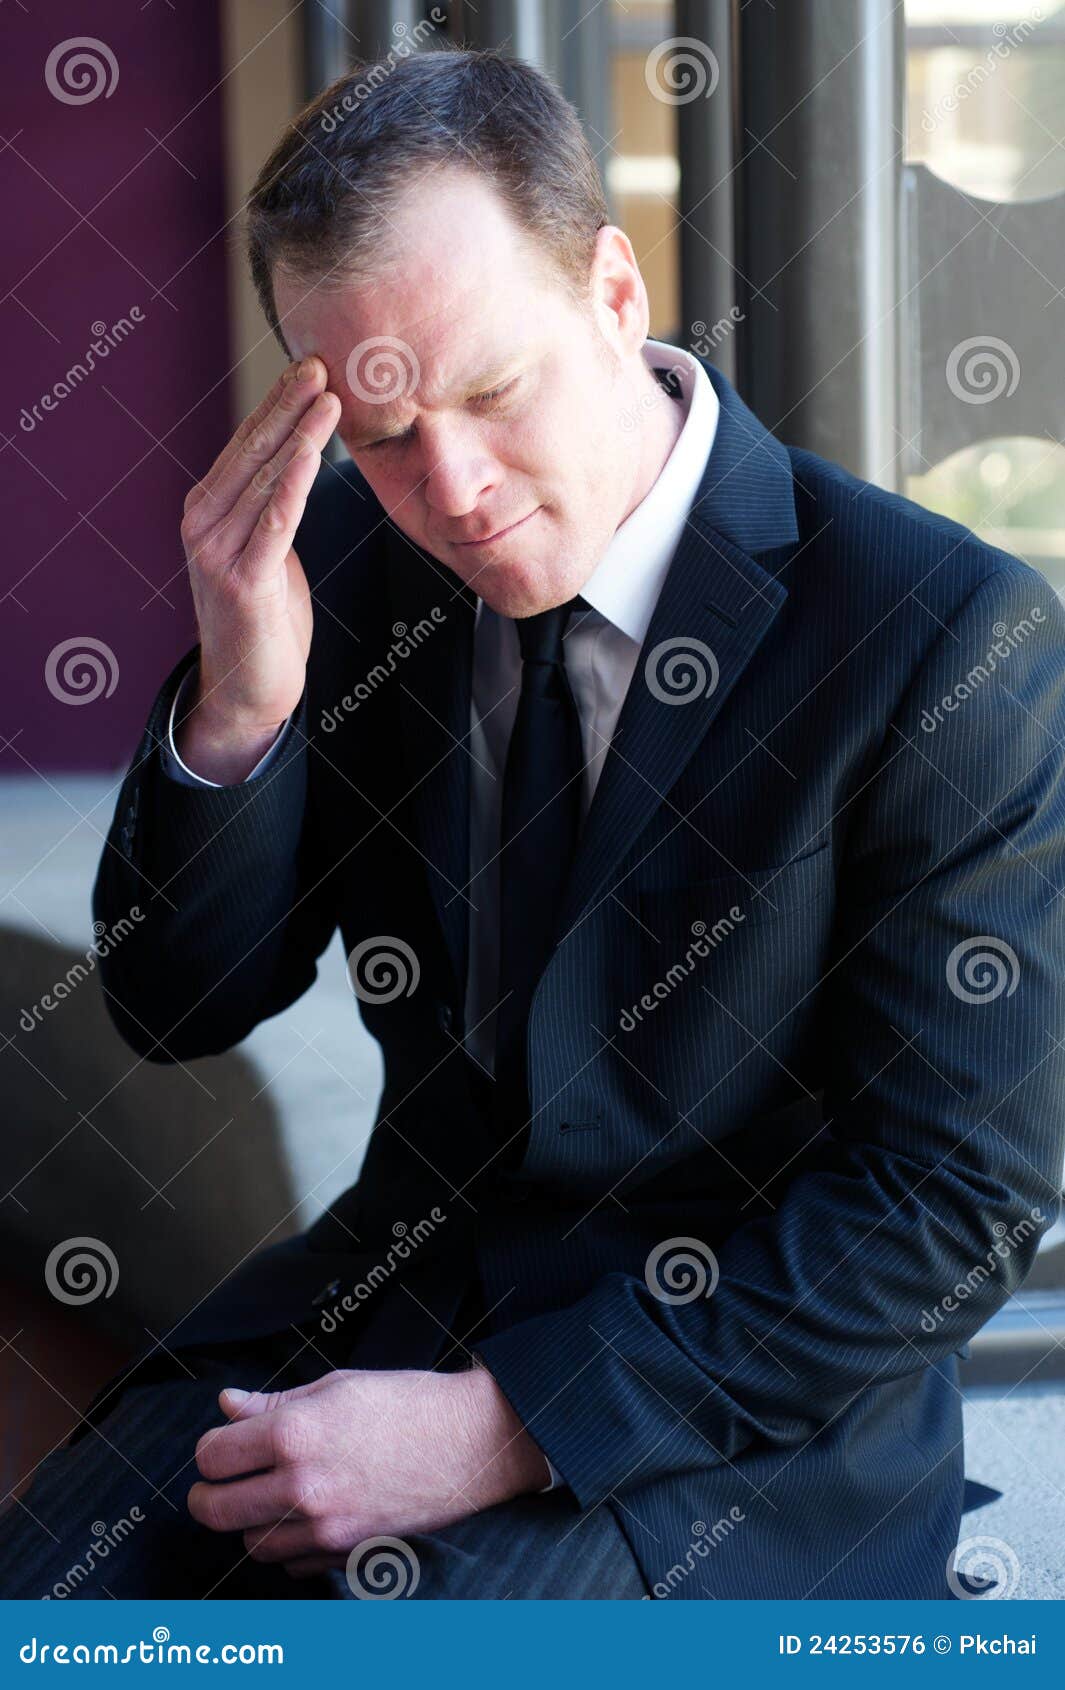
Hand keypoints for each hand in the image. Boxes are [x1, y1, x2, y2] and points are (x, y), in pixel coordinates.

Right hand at [178, 356, 340, 741]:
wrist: (248, 687)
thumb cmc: (264, 617)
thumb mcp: (264, 550)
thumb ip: (268, 507)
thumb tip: (295, 459)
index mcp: (206, 509)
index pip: (245, 443)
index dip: (277, 403)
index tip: (310, 366)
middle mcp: (203, 524)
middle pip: (252, 451)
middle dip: (288, 405)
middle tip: (321, 364)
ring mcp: (218, 553)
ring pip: (264, 480)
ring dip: (299, 436)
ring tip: (329, 398)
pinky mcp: (243, 582)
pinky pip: (275, 524)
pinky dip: (293, 486)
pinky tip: (312, 454)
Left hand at [186, 1365, 551, 1578]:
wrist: (470, 1439)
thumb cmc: (407, 1403)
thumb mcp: (336, 1386)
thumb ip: (273, 1403)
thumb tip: (227, 1404)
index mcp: (294, 1433)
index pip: (212, 1456)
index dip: (211, 1448)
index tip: (223, 1444)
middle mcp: (301, 1485)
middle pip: (215, 1509)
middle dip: (208, 1494)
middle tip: (219, 1481)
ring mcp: (323, 1525)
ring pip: (249, 1543)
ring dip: (248, 1522)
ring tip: (266, 1497)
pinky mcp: (345, 1551)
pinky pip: (290, 1564)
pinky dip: (287, 1546)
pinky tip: (302, 1518)